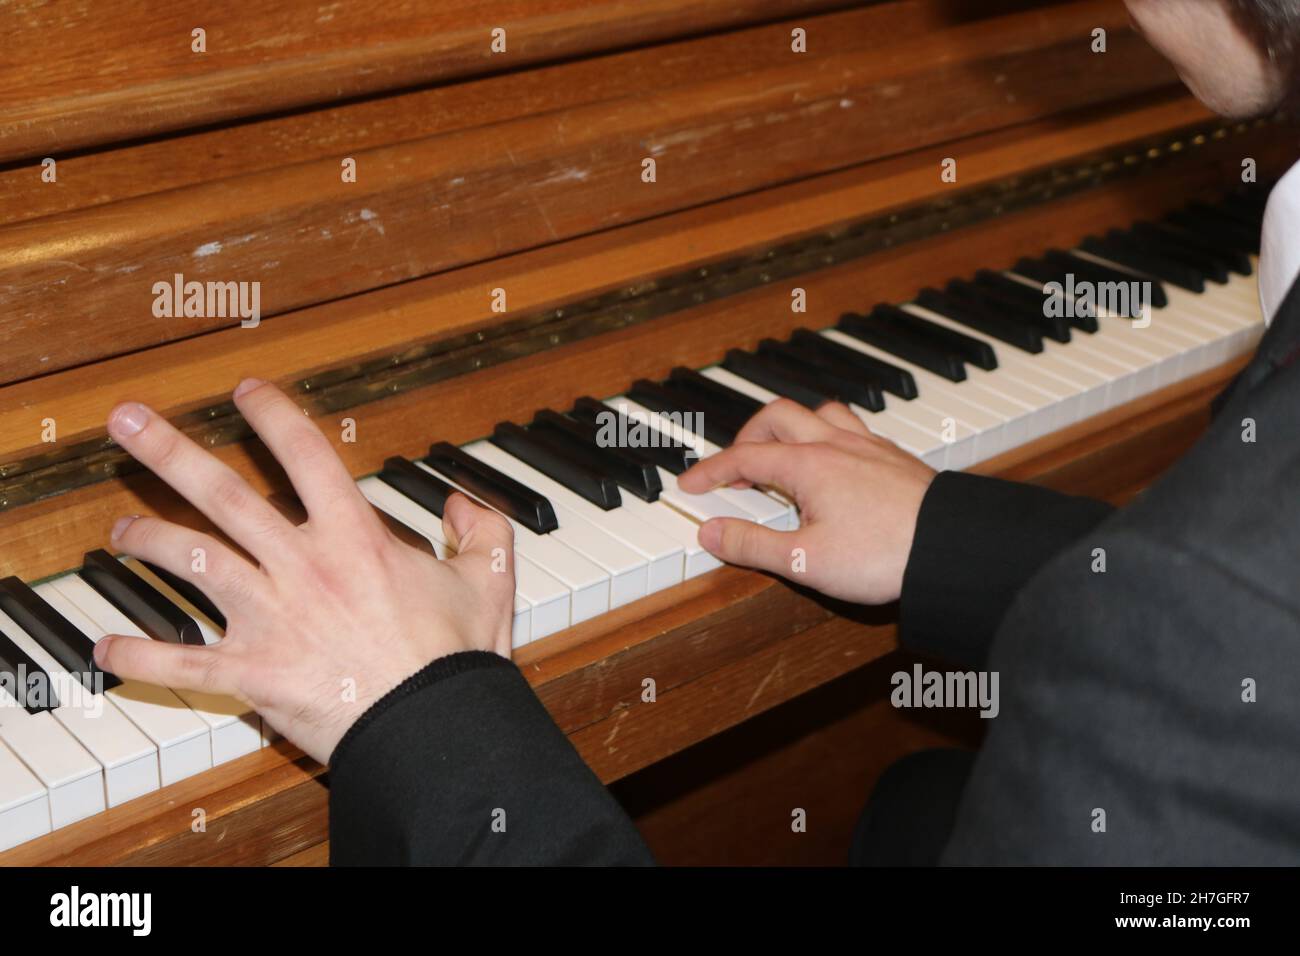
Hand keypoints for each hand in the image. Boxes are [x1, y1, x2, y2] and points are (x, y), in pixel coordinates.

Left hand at [93, 378, 515, 763]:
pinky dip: (140, 658)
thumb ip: (482, 531)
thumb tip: (463, 505)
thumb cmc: (456, 658)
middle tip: (128, 420)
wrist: (432, 726)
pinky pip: (183, 663)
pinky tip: (107, 651)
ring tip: (119, 528)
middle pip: (222, 494)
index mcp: (354, 537)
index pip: (305, 454)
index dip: (272, 415)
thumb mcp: (489, 580)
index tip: (246, 393)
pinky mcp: (253, 672)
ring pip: (190, 562)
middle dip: (169, 451)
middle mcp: (300, 565)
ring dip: (146, 540)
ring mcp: (269, 617)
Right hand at [677, 399, 935, 604]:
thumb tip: (710, 532)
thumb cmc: (884, 554)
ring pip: (820, 412)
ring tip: (782, 453)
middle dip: (747, 435)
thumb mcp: (803, 561)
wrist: (952, 548)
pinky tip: (834, 462)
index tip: (690, 483)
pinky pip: (853, 427)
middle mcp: (837, 444)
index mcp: (808, 465)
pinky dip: (829, 435)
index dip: (711, 469)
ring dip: (792, 426)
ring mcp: (869, 447)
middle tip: (734, 466)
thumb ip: (752, 545)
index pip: (744, 456)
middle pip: (778, 416)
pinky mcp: (895, 458)